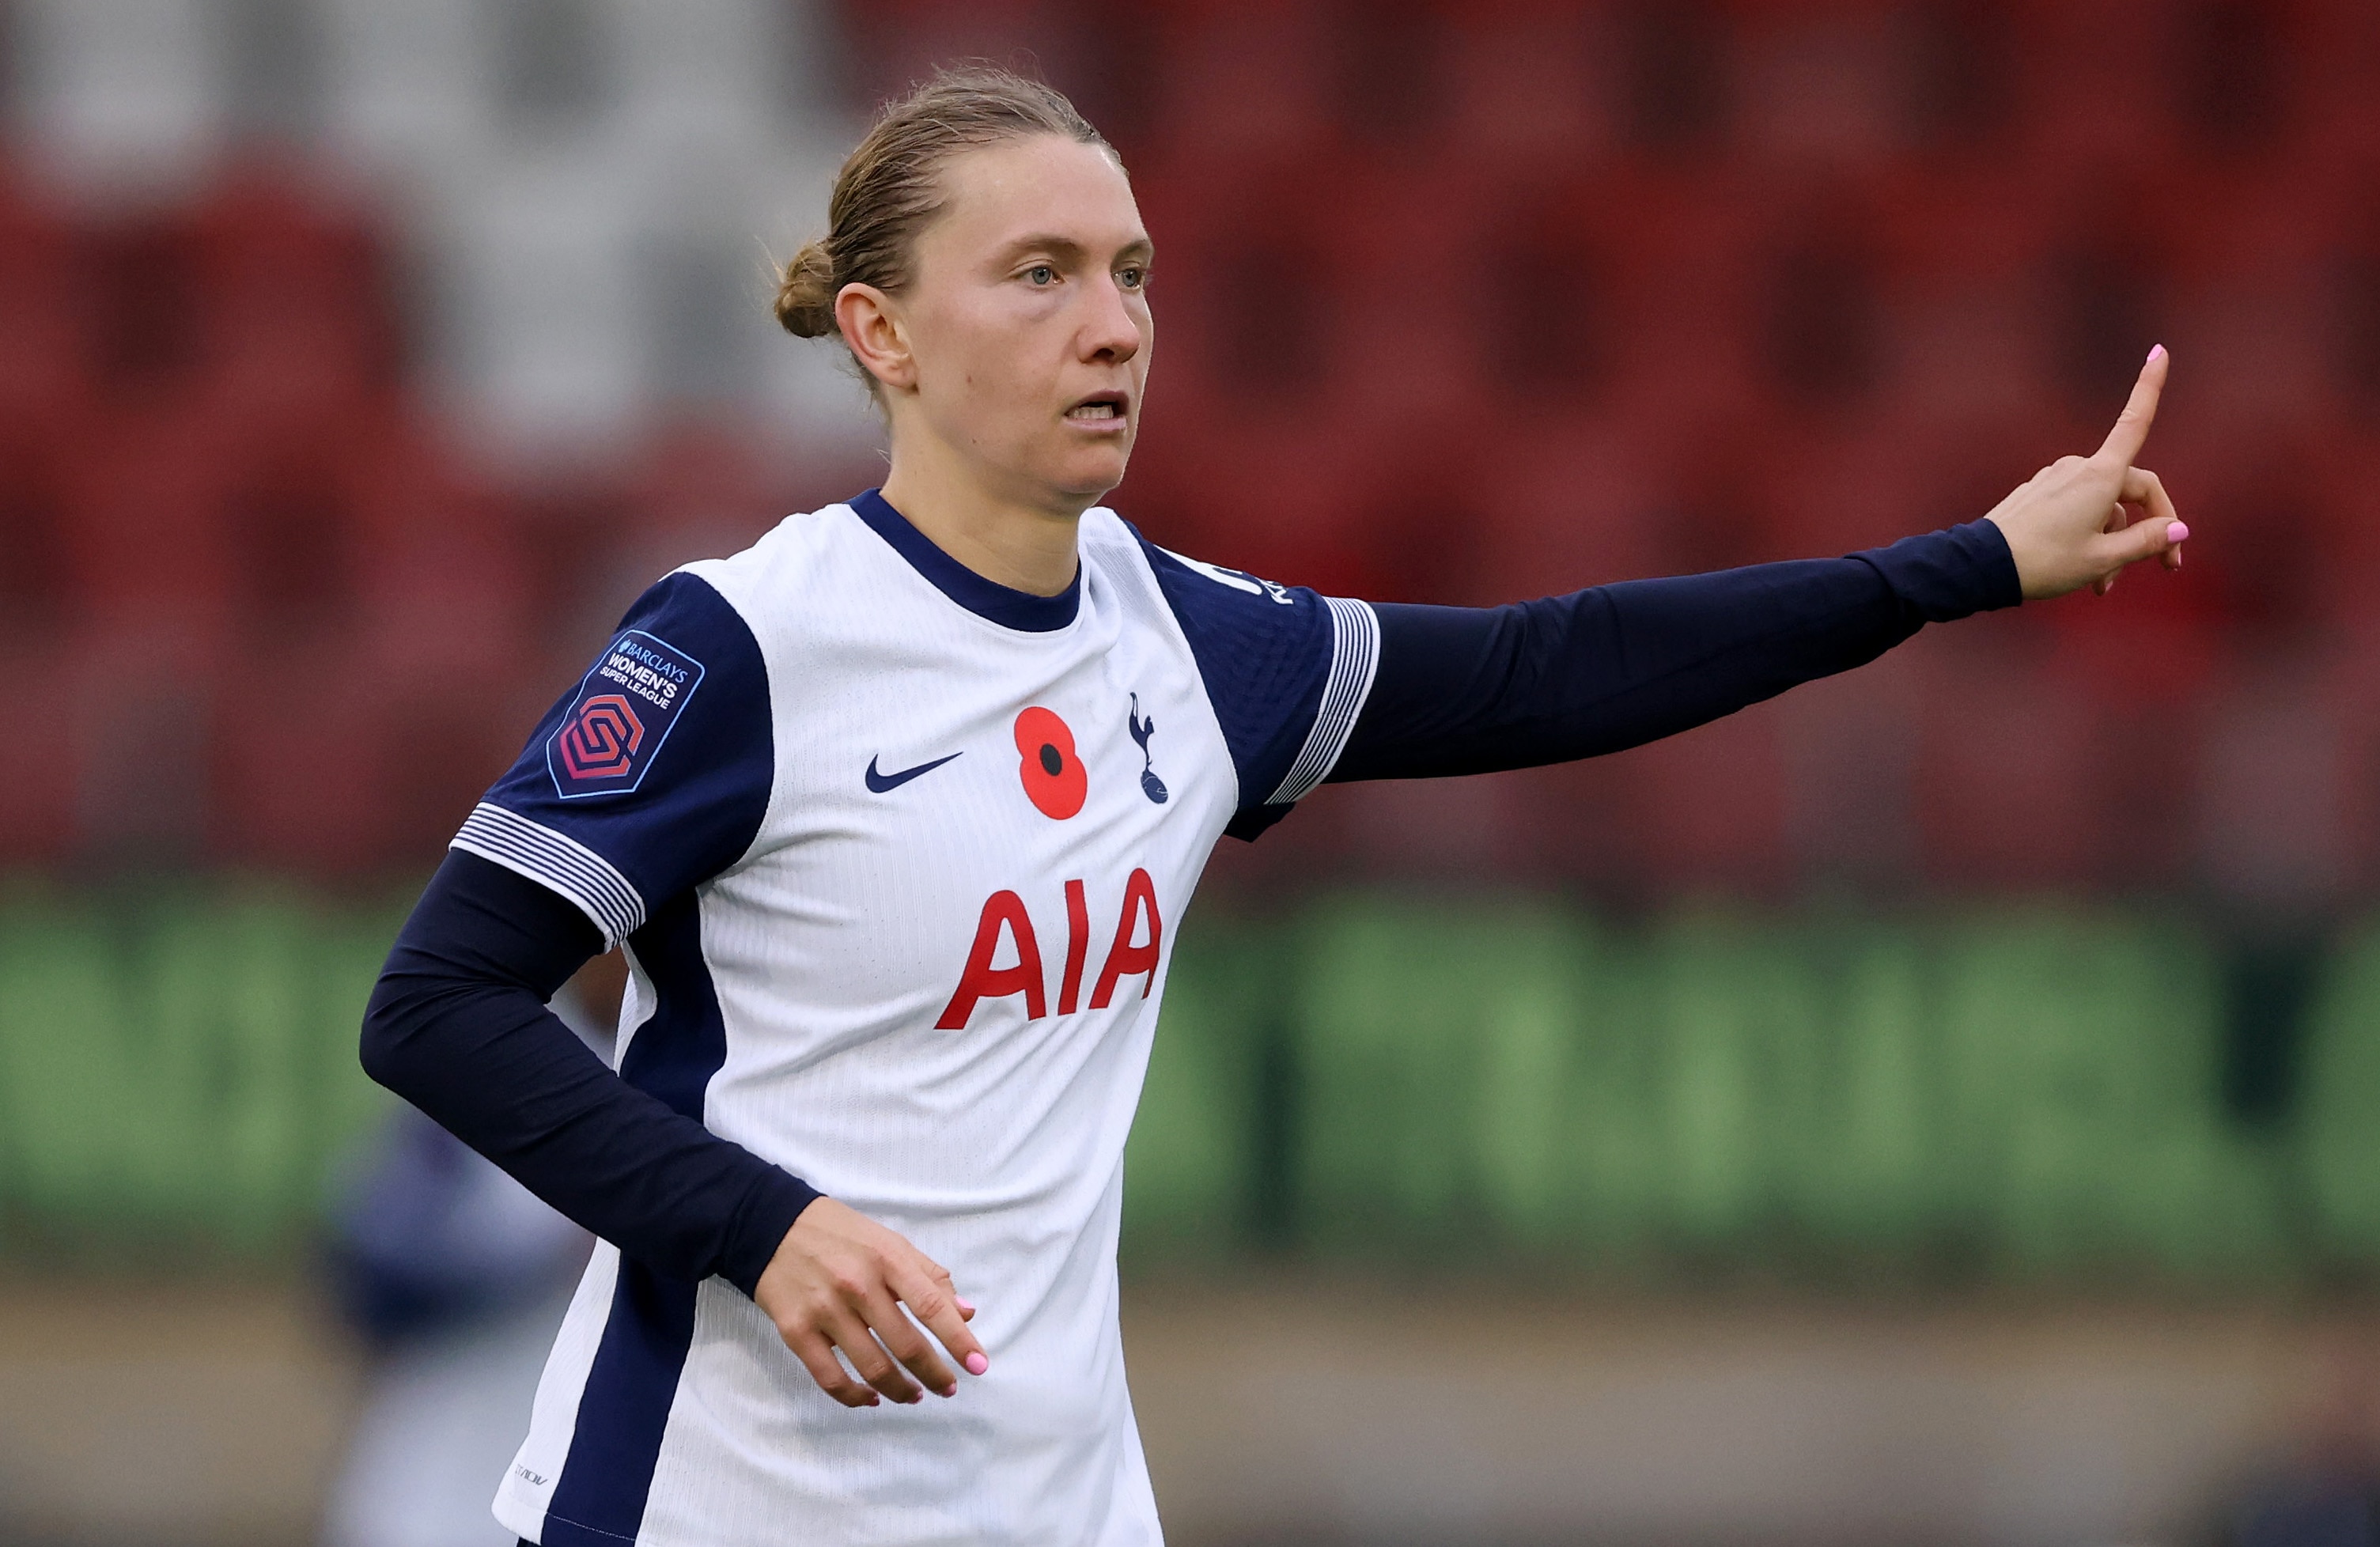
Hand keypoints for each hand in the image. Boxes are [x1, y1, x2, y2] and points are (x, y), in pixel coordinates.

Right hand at [753, 1197, 987, 1407]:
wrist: (770, 1226)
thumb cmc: (841, 1235)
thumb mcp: (890, 1242)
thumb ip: (930, 1277)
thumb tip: (966, 1313)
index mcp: (887, 1258)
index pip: (932, 1306)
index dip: (959, 1340)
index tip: (979, 1365)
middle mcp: (858, 1285)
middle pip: (905, 1344)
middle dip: (934, 1374)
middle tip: (948, 1388)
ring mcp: (825, 1310)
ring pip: (872, 1367)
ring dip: (900, 1390)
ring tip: (914, 1395)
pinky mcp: (796, 1331)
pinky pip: (830, 1378)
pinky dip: (855, 1397)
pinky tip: (871, 1398)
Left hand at [1983, 345, 2189, 600]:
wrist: (1982, 567)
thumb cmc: (2045, 563)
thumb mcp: (2104, 558)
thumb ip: (2146, 541)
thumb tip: (2178, 529)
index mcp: (2101, 476)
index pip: (2135, 421)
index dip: (2150, 387)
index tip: (2159, 351)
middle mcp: (2080, 468)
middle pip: (2133, 489)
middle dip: (2149, 528)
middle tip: (2163, 568)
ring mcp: (2057, 479)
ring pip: (2104, 507)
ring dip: (2114, 541)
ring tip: (2105, 584)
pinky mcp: (2039, 493)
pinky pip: (2078, 510)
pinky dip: (2089, 536)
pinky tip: (2083, 571)